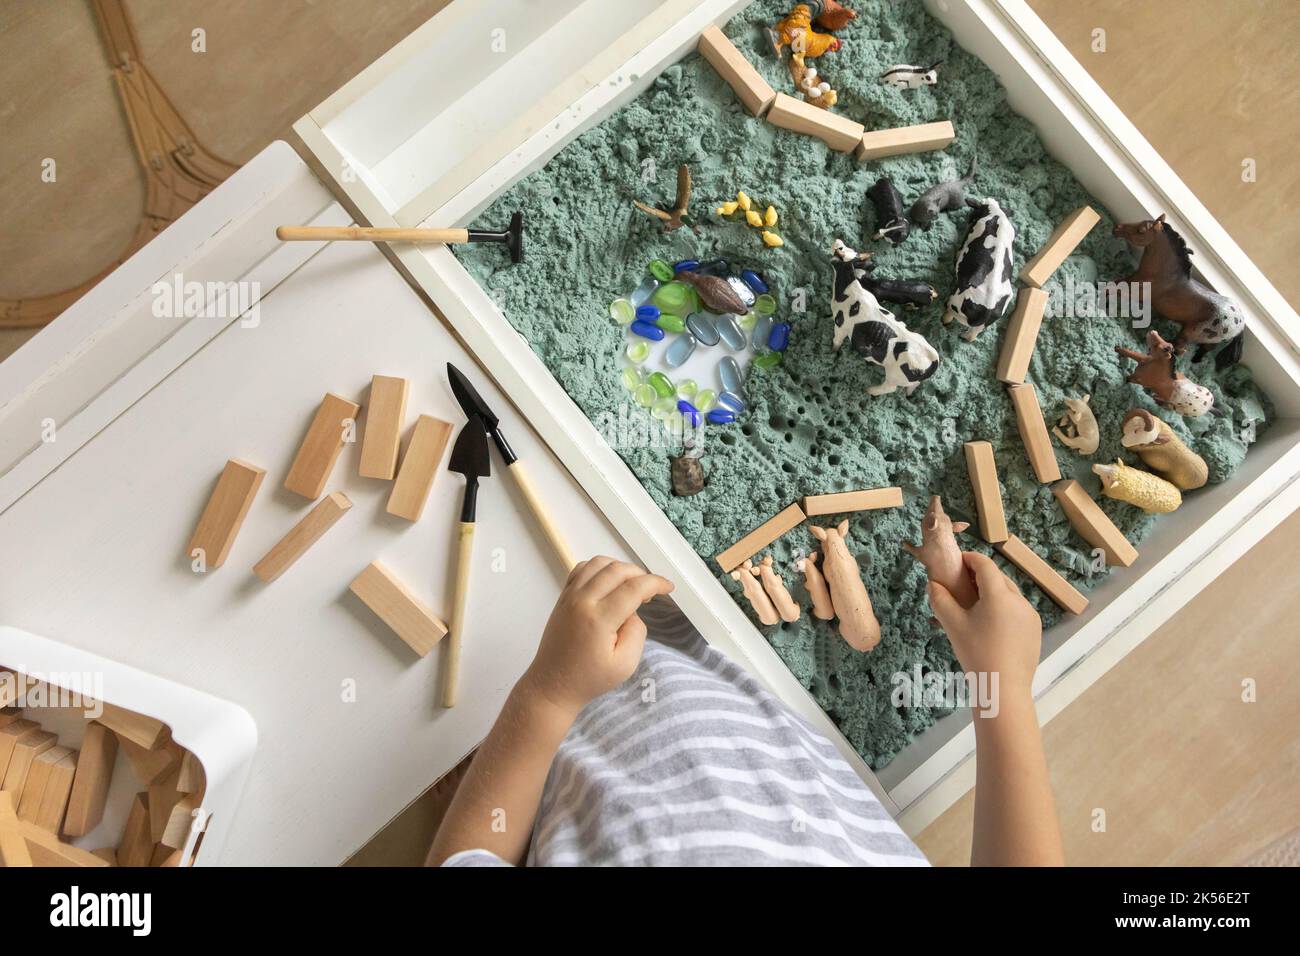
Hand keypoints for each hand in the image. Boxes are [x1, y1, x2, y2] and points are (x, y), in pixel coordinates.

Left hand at [520, 556, 673, 717]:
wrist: (553, 685)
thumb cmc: (589, 679)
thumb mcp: (625, 664)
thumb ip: (637, 632)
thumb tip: (634, 610)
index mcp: (599, 619)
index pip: (633, 588)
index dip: (655, 583)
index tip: (668, 588)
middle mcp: (582, 601)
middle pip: (617, 570)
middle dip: (641, 574)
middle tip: (650, 592)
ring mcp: (569, 597)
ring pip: (599, 563)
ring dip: (620, 568)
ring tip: (631, 585)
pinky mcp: (562, 597)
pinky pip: (582, 569)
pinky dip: (600, 568)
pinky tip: (609, 582)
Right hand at [928, 551, 1041, 701]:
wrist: (1004, 688)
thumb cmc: (976, 654)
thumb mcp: (953, 626)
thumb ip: (940, 600)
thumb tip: (933, 584)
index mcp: (999, 595)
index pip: (985, 565)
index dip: (970, 559)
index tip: (956, 563)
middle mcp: (1019, 600)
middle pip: (998, 578)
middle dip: (980, 577)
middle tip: (961, 587)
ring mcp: (1030, 615)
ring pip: (1009, 594)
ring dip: (992, 593)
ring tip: (975, 609)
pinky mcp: (1035, 629)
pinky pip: (1017, 610)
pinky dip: (1004, 609)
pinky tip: (991, 627)